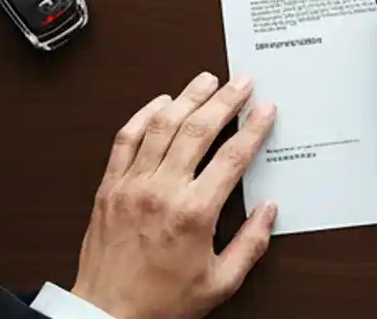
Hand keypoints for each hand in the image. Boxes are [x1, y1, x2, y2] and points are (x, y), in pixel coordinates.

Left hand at [71, 72, 277, 318]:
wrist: (107, 313)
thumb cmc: (161, 302)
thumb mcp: (220, 282)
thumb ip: (251, 244)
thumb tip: (269, 211)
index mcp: (194, 212)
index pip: (232, 156)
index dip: (253, 127)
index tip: (266, 109)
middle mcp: (162, 190)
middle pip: (199, 129)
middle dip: (225, 100)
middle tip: (242, 82)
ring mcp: (133, 184)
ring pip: (163, 125)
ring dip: (187, 97)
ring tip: (206, 80)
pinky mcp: (110, 186)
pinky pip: (126, 139)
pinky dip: (143, 114)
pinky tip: (160, 101)